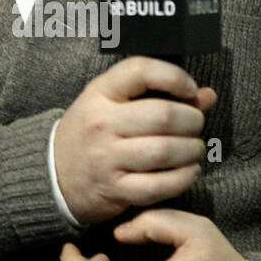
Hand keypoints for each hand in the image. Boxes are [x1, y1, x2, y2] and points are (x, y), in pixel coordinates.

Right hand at [53, 56, 215, 226]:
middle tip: (196, 125)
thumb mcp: (113, 102)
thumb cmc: (92, 132)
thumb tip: (207, 96)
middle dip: (192, 120)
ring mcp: (106, 159)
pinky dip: (183, 178)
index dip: (175, 77)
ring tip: (194, 149)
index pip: (140, 71)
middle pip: (163, 116)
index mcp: (99, 93)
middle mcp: (101, 123)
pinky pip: (159, 186)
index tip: (190, 89)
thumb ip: (159, 93)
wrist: (53, 173)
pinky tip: (189, 171)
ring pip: (165, 151)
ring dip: (192, 150)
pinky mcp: (114, 189)